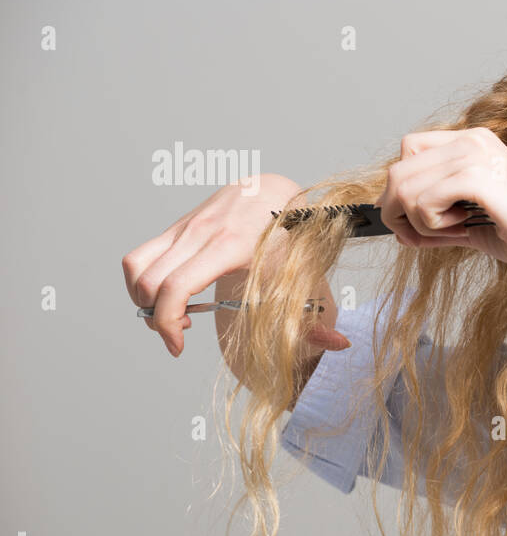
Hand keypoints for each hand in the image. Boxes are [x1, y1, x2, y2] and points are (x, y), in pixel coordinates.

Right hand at [122, 174, 350, 357]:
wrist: (280, 188)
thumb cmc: (293, 235)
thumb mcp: (305, 274)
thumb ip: (319, 315)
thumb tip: (341, 345)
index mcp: (230, 246)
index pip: (175, 287)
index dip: (167, 324)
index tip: (178, 347)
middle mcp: (201, 233)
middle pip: (149, 282)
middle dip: (154, 318)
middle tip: (178, 334)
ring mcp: (185, 226)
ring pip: (135, 265)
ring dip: (142, 297)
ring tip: (173, 313)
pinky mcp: (178, 225)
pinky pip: (141, 254)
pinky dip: (145, 279)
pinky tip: (173, 292)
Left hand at [378, 127, 506, 278]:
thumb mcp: (472, 223)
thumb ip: (436, 218)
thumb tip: (398, 228)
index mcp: (473, 142)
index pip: (409, 150)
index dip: (401, 188)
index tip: (413, 221)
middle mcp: (471, 140)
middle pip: (398, 169)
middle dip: (399, 211)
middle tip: (424, 236)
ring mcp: (474, 155)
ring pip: (404, 187)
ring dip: (417, 222)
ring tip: (452, 231)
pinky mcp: (477, 178)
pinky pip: (421, 202)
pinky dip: (430, 225)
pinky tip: (460, 228)